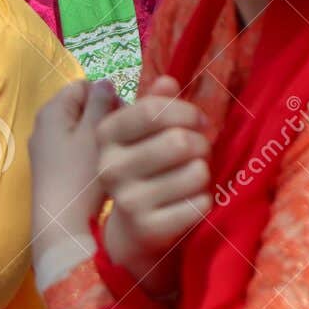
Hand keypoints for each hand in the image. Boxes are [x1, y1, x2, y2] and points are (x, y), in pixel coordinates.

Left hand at [28, 78, 118, 288]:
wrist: (61, 220)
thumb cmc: (80, 174)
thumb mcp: (96, 134)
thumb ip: (100, 105)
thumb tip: (105, 82)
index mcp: (51, 110)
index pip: (83, 86)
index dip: (107, 96)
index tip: (125, 116)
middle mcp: (43, 125)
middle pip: (82, 107)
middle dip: (105, 116)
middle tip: (124, 137)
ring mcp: (45, 147)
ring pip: (81, 129)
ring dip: (101, 136)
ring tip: (117, 153)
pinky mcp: (51, 167)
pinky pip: (76, 148)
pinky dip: (92, 151)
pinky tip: (104, 167)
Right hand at [97, 74, 211, 284]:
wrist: (133, 228)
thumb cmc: (144, 170)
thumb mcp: (141, 135)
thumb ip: (155, 106)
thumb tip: (169, 81)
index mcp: (106, 136)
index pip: (153, 111)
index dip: (186, 112)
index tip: (198, 122)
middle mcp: (110, 167)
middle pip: (180, 141)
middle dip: (200, 145)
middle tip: (196, 153)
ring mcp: (128, 199)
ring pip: (196, 172)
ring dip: (202, 174)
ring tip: (190, 178)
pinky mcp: (149, 227)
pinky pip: (200, 203)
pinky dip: (203, 201)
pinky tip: (188, 203)